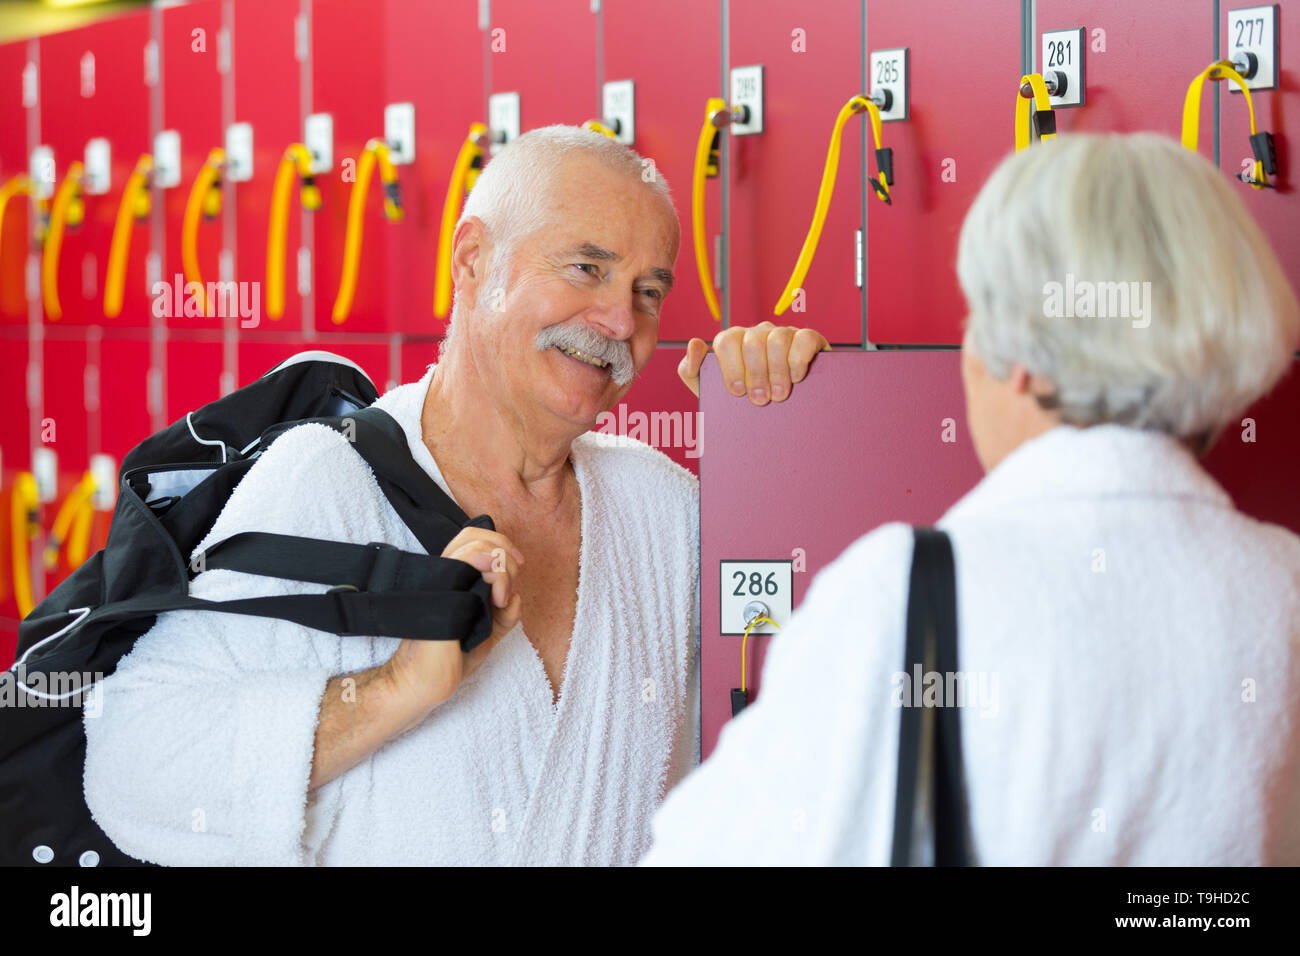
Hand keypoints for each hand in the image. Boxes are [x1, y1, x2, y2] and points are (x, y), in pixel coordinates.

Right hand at [382, 525, 522, 710]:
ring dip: (503, 570)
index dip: (501, 542)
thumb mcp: (489, 631)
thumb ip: (505, 614)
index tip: (518, 565)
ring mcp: (442, 579)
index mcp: (453, 576)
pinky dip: (493, 568)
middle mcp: (446, 572)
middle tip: (507, 591)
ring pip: (478, 547)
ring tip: (500, 601)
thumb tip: (517, 597)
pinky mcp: (442, 590)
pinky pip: (467, 560)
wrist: (428, 680)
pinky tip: (499, 593)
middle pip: (477, 535)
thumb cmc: (453, 657)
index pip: (474, 537)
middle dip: (506, 555)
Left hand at [677, 322, 830, 403]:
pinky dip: (799, 360)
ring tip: (779, 395)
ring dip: (777, 371)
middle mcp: (758, 333)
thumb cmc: (745, 399)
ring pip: (777, 339)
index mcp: (734, 341)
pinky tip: (797, 378)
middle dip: (755, 374)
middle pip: (752, 342)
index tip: (737, 392)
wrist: (784, 415)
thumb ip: (692, 371)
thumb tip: (695, 344)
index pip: (726, 341)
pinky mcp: (808, 339)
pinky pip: (804, 339)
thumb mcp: (712, 390)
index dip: (731, 367)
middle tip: (760, 400)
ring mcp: (784, 333)